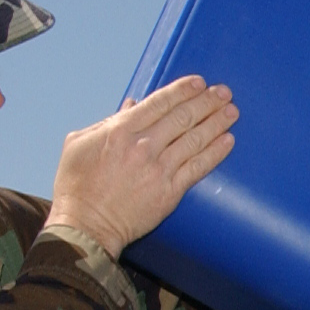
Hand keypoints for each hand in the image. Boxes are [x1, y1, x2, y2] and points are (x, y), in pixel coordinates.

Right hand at [47, 75, 238, 255]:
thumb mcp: (79, 144)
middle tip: (224, 93)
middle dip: (207, 102)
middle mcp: (143, 147)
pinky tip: (227, 141)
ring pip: (194, 139)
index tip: (199, 83)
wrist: (85, 226)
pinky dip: (214, 153)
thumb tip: (132, 105)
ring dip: (216, 123)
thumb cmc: (77, 187)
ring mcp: (159, 169)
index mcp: (120, 131)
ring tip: (232, 111)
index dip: (183, 90)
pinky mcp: (169, 192)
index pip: (160, 103)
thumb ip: (107, 121)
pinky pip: (197, 167)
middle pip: (183, 117)